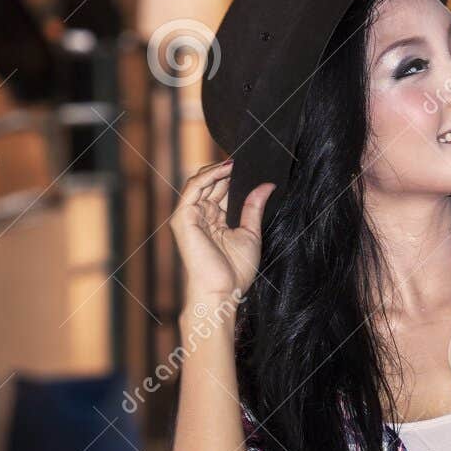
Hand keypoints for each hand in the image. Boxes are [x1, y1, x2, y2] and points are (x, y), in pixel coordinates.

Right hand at [171, 158, 273, 303]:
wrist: (223, 291)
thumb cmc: (236, 271)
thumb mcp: (251, 233)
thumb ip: (254, 208)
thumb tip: (267, 185)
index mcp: (213, 222)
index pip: (219, 192)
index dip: (232, 178)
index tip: (249, 165)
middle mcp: (199, 218)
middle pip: (209, 185)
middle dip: (224, 171)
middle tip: (244, 159)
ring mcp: (188, 218)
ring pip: (199, 183)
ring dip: (217, 170)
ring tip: (236, 162)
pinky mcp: (183, 219)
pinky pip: (194, 189)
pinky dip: (208, 176)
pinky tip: (226, 169)